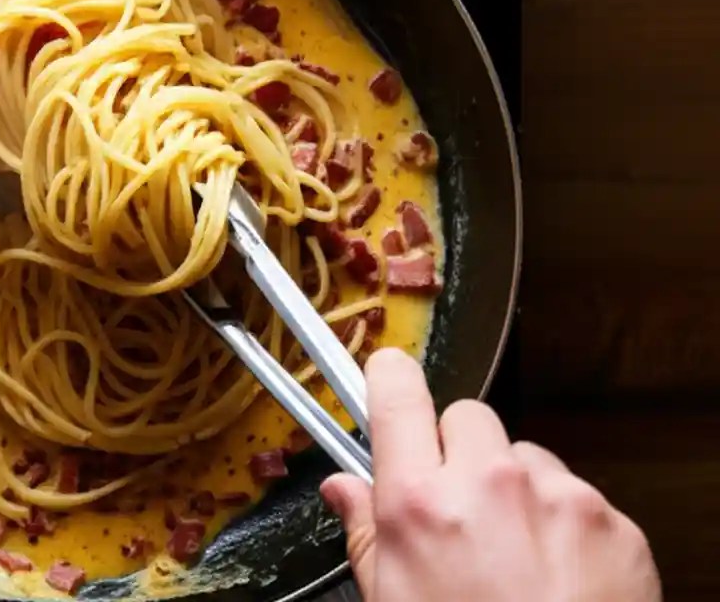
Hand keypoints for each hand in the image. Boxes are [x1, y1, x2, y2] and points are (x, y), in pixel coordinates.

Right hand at [321, 349, 660, 601]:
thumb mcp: (391, 600)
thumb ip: (365, 533)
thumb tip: (342, 489)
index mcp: (419, 503)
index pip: (396, 396)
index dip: (388, 377)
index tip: (388, 373)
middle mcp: (487, 484)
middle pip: (467, 415)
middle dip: (458, 448)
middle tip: (457, 501)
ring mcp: (556, 496)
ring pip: (525, 455)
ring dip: (514, 486)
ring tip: (512, 549)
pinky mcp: (609, 519)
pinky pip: (577, 494)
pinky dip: (564, 522)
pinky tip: (554, 571)